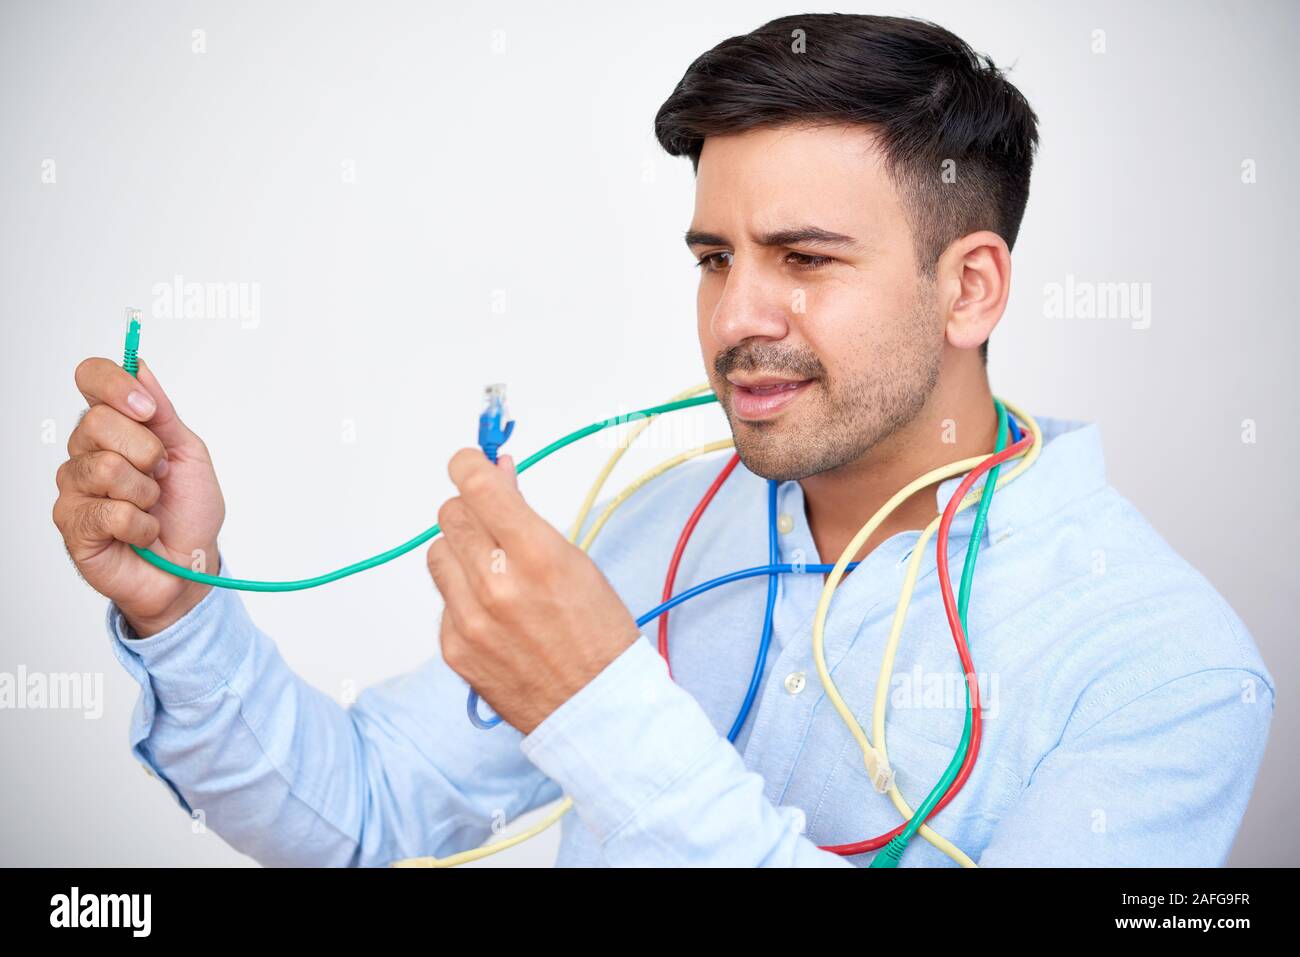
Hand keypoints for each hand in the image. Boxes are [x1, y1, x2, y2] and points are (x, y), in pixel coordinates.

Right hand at [53, 357, 225, 636]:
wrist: (190, 566)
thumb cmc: (188, 512)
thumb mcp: (189, 454)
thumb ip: (163, 413)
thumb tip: (140, 368)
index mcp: (113, 427)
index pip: (91, 378)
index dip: (115, 385)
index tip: (148, 410)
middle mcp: (85, 452)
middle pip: (98, 422)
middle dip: (147, 451)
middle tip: (160, 475)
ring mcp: (74, 489)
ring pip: (105, 467)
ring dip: (146, 492)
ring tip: (151, 507)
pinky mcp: (73, 525)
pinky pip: (111, 511)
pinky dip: (142, 524)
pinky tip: (142, 533)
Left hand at [427, 449, 640, 734]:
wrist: (595, 708)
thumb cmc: (598, 635)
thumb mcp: (575, 562)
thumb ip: (527, 519)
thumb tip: (496, 476)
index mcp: (537, 556)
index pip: (477, 487)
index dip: (468, 465)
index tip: (469, 462)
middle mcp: (497, 585)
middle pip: (451, 515)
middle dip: (471, 510)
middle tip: (493, 523)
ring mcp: (470, 620)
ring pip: (437, 553)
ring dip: (460, 552)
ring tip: (492, 571)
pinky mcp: (454, 648)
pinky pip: (443, 599)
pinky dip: (462, 596)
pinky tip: (493, 614)